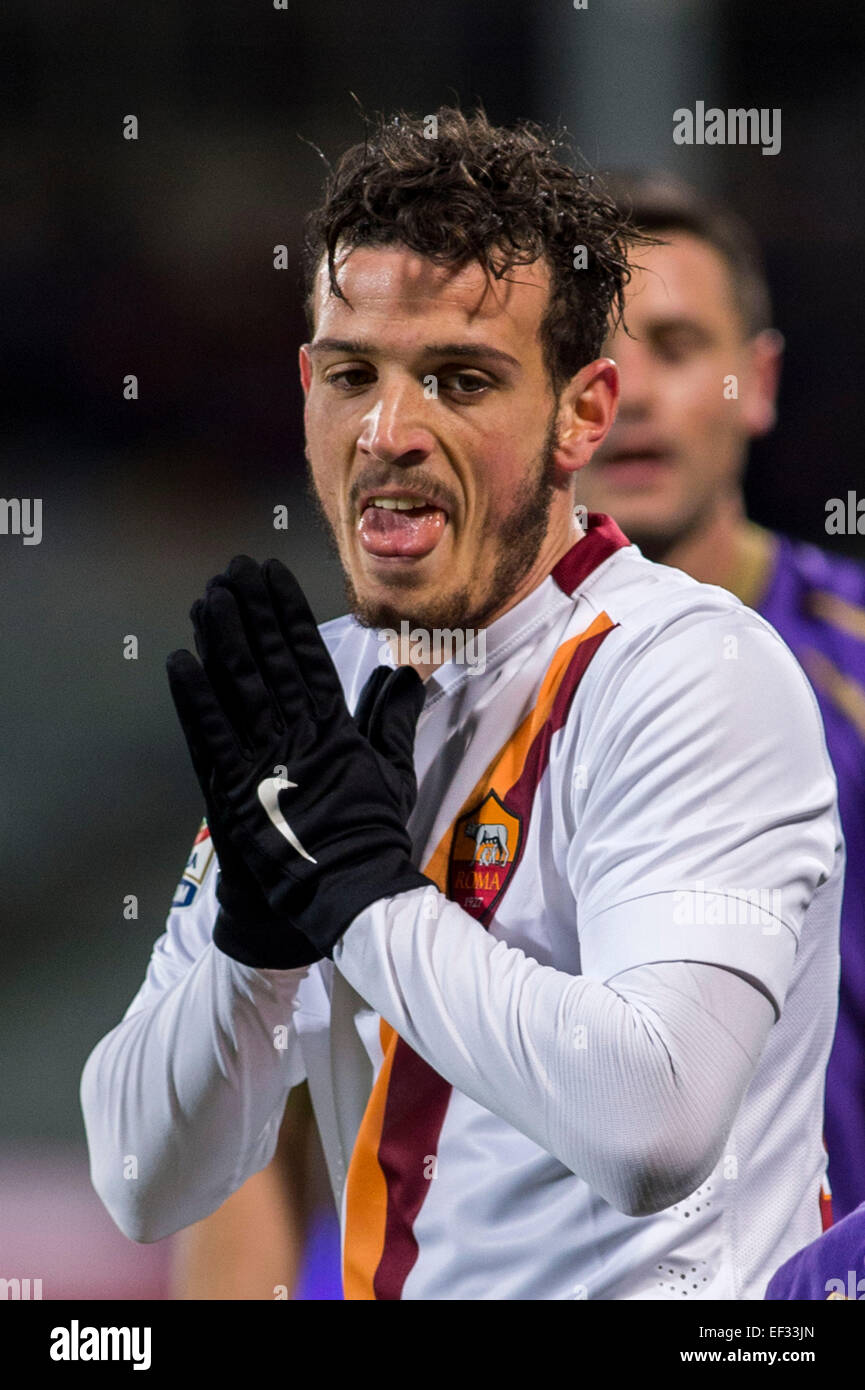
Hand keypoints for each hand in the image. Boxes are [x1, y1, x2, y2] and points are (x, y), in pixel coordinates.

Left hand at [166, 556, 430, 963]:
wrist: (351, 892)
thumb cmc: (373, 834)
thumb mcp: (395, 772)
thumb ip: (396, 719)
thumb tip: (408, 673)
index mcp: (337, 727)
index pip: (309, 657)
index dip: (289, 614)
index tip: (275, 577)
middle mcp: (299, 734)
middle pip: (270, 660)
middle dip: (252, 611)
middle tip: (234, 569)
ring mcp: (266, 760)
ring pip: (239, 687)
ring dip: (220, 638)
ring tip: (207, 596)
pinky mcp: (236, 790)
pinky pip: (210, 736)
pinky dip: (194, 699)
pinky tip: (180, 660)